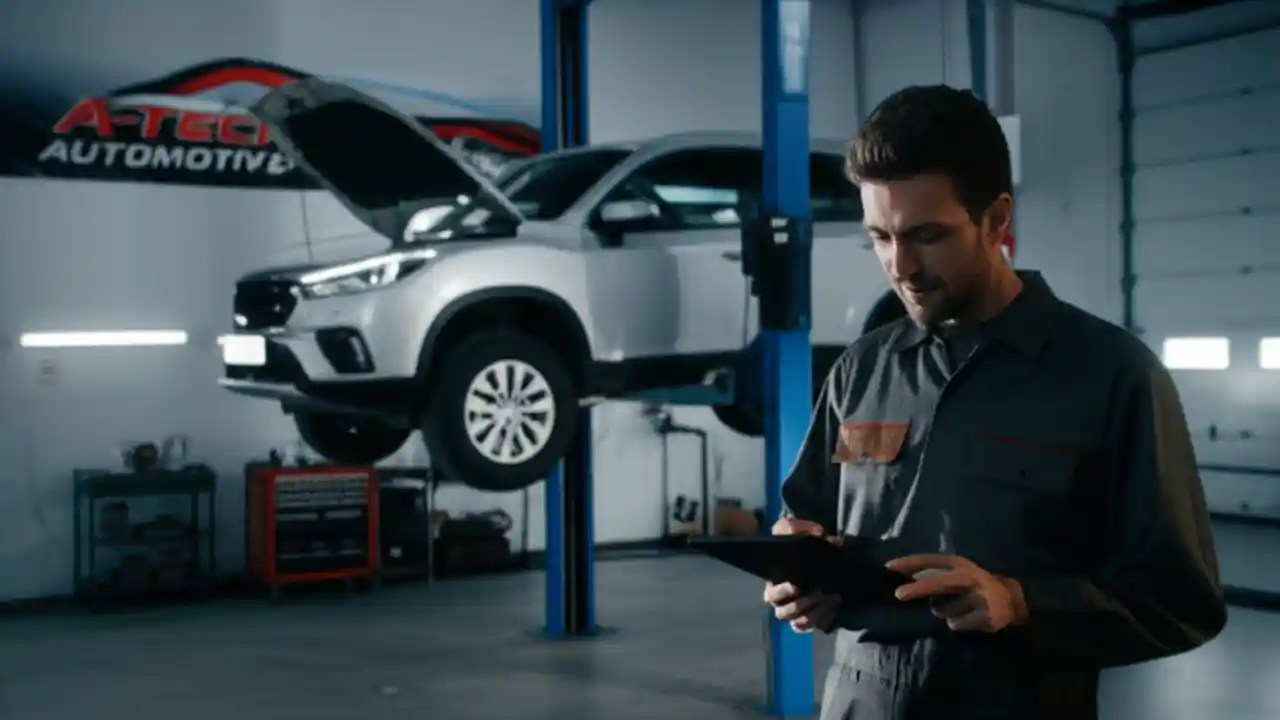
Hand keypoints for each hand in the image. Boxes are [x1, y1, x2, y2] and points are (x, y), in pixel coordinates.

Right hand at [762, 518, 843, 632]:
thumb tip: (818, 532)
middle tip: (820, 592)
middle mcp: (781, 602)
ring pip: (799, 623)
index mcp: (773, 584)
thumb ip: (799, 527)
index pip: (772, 595)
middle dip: (803, 604)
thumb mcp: (791, 528)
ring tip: (832, 597)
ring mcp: (794, 613)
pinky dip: (822, 618)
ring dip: (815, 613)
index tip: (796, 585)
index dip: (783, 593)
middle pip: (785, 613)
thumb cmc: (791, 542)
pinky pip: (812, 627)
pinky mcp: (809, 618)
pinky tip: (834, 605)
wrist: (803, 552)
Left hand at [885, 553, 1028, 632]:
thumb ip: (935, 576)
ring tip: (962, 608)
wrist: (1012, 600)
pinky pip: (956, 624)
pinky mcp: (986, 615)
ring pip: (944, 610)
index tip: (889, 566)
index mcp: (960, 564)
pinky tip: (970, 619)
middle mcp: (970, 576)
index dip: (910, 562)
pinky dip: (958, 624)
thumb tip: (904, 580)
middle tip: (898, 595)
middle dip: (917, 589)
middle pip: (939, 583)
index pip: (931, 560)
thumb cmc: (975, 587)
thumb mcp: (957, 575)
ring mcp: (979, 596)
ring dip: (945, 612)